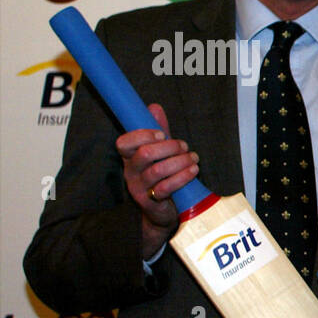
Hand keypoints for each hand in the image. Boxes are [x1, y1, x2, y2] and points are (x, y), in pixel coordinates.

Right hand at [115, 103, 198, 257]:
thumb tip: (154, 107)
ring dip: (180, 162)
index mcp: (130, 157)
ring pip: (158, 170)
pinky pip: (166, 188)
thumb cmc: (161, 177)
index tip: (161, 133)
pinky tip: (193, 171)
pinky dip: (182, 177)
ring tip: (194, 159)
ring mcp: (139, 187)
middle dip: (170, 147)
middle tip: (185, 147)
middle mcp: (131, 172)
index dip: (141, 135)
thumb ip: (158, 131)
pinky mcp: (150, 201)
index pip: (124, 142)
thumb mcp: (160, 152)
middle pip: (144, 154)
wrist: (163, 210)